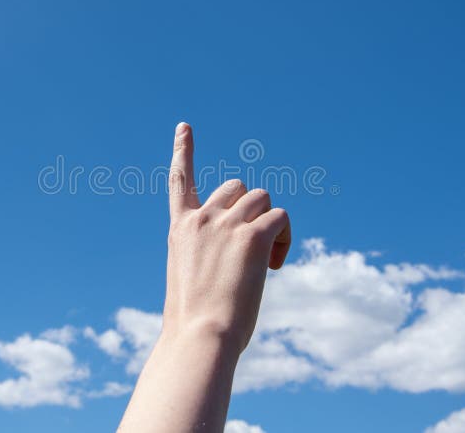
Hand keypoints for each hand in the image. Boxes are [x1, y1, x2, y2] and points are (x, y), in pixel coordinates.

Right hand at [163, 122, 290, 354]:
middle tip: (254, 247)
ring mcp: (226, 224)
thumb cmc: (194, 322)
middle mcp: (201, 219)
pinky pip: (281, 218)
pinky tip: (274, 265)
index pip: (180, 180)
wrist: (199, 336)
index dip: (184, 150)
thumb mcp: (191, 279)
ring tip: (267, 260)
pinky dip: (284, 238)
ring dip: (271, 222)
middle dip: (251, 208)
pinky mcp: (253, 236)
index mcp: (180, 229)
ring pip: (263, 198)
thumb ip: (208, 254)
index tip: (185, 126)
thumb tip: (240, 255)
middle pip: (237, 186)